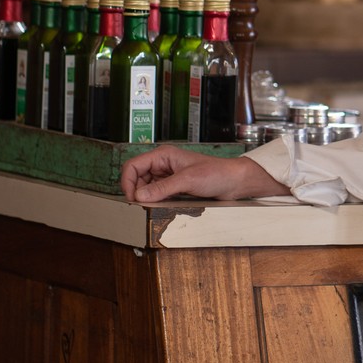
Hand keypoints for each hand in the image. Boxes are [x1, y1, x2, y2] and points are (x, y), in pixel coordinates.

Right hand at [119, 145, 287, 203]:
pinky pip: (157, 194)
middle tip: (139, 207)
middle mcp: (163, 164)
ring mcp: (168, 176)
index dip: (127, 182)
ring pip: (145, 187)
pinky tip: (159, 207)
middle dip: (135, 191)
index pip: (133, 166)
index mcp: (163, 155)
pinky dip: (154, 200)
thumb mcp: (188, 180)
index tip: (131, 198)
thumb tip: (139, 196)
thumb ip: (162, 188)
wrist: (235, 182)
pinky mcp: (175, 187)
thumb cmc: (216, 173)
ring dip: (145, 197)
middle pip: (136, 177)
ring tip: (150, 207)